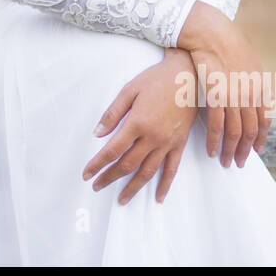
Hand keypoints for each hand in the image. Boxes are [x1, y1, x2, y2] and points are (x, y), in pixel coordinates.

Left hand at [82, 49, 198, 204]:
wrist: (188, 76)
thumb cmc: (156, 80)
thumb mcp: (129, 90)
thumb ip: (112, 113)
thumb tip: (97, 134)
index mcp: (137, 123)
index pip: (112, 150)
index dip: (97, 164)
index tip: (87, 174)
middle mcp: (152, 137)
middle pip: (127, 164)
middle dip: (110, 178)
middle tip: (97, 187)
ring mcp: (167, 142)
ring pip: (147, 171)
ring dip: (133, 187)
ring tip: (121, 199)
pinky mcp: (179, 143)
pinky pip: (171, 168)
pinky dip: (165, 184)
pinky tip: (157, 197)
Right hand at [174, 0, 271, 168]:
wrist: (211, 32)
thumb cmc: (227, 43)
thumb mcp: (250, 62)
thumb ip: (255, 82)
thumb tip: (261, 95)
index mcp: (259, 87)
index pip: (264, 120)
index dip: (260, 138)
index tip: (256, 150)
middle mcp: (249, 95)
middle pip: (250, 130)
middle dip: (245, 150)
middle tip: (239, 162)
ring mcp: (233, 96)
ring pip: (235, 132)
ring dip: (231, 150)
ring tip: (226, 161)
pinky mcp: (215, 95)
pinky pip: (217, 125)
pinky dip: (215, 141)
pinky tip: (212, 150)